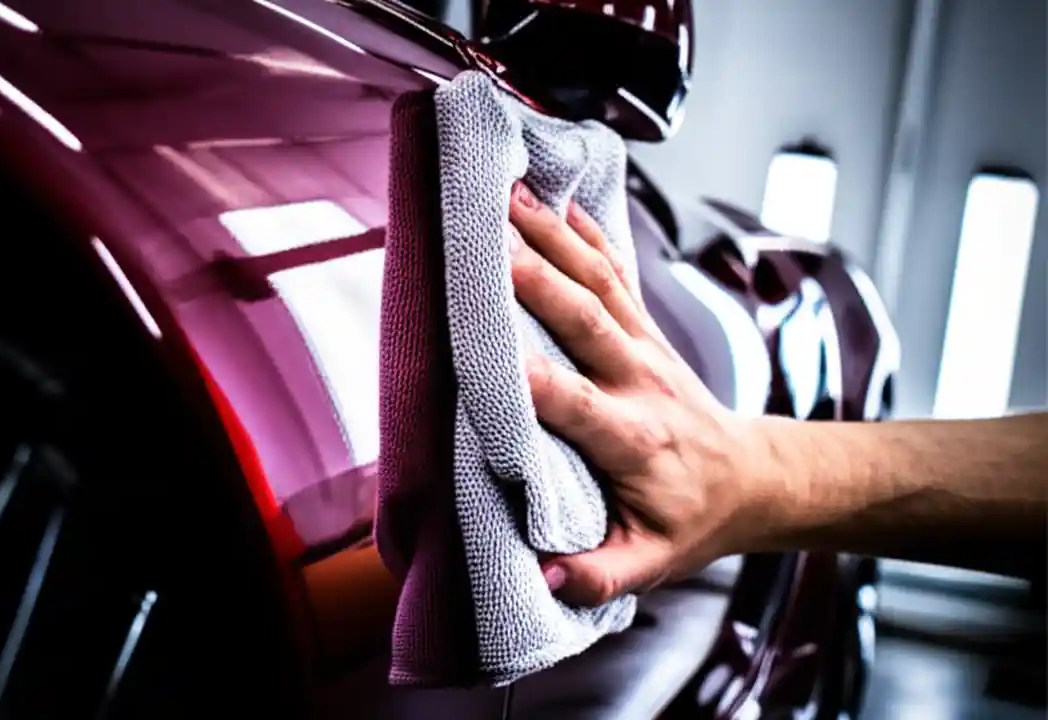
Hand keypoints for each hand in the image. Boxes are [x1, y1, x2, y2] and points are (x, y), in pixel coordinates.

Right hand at [508, 181, 776, 606]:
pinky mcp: (646, 330)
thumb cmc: (692, 518)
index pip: (580, 407)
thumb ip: (600, 575)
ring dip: (555, 239)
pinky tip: (556, 199)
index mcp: (635, 440)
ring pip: (600, 284)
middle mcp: (641, 382)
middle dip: (541, 281)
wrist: (754, 476)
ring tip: (511, 199)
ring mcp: (645, 348)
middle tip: (493, 243)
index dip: (538, 385)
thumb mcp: (654, 563)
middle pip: (588, 322)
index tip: (492, 358)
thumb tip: (547, 577)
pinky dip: (586, 233)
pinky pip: (616, 273)